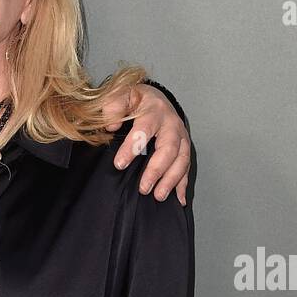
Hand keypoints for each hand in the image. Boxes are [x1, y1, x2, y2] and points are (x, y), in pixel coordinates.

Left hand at [101, 83, 190, 205]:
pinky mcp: (183, 148)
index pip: (144, 130)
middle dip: (156, 170)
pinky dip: (183, 184)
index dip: (132, 147)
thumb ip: (113, 107)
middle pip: (168, 148)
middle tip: (144, 188)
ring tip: (158, 196)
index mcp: (154, 110)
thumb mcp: (121, 95)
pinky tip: (179, 200)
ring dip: (171, 180)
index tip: (120, 164)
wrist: (155, 98)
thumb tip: (111, 125)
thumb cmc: (135, 100)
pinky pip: (186, 167)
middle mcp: (171, 124)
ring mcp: (180, 137)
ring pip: (181, 160)